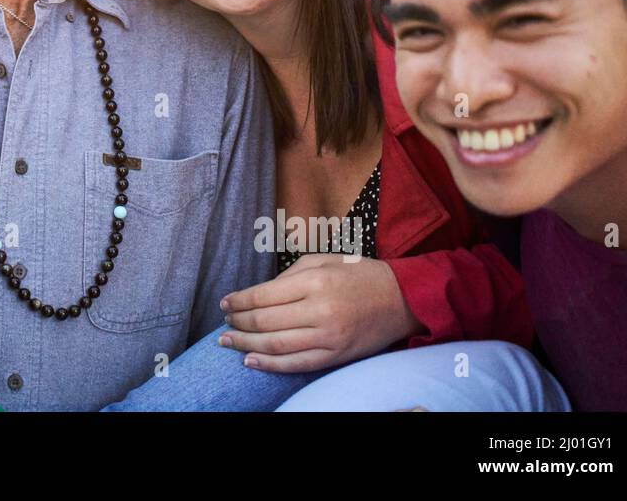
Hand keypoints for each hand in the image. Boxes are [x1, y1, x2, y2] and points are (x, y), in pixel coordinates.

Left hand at [217, 255, 421, 372]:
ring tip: (227, 341)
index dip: (239, 301)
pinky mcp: (336, 355)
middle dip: (238, 323)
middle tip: (224, 322)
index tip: (225, 303)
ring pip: (276, 345)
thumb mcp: (323, 260)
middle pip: (265, 322)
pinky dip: (270, 365)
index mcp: (315, 281)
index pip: (263, 295)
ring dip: (246, 344)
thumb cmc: (359, 274)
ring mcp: (329, 336)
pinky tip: (251, 361)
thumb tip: (258, 294)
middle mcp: (320, 310)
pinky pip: (297, 364)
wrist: (402, 299)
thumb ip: (288, 275)